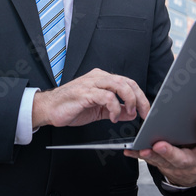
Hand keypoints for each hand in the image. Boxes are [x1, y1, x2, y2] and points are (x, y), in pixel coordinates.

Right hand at [32, 68, 149, 128]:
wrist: (49, 108)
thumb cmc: (70, 107)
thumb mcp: (98, 110)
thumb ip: (114, 110)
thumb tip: (130, 113)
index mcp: (102, 79)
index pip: (128, 83)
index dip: (140, 97)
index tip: (146, 110)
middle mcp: (98, 78)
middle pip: (127, 83)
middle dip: (139, 99)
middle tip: (144, 113)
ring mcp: (91, 83)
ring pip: (119, 85)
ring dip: (129, 100)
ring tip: (130, 113)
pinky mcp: (85, 93)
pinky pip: (107, 97)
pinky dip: (114, 108)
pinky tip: (113, 117)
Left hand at [125, 113, 195, 187]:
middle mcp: (193, 162)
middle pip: (182, 159)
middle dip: (171, 152)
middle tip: (161, 144)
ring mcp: (177, 165)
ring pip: (163, 161)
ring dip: (151, 155)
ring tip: (142, 147)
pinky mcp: (163, 165)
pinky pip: (150, 160)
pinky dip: (139, 154)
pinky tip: (129, 150)